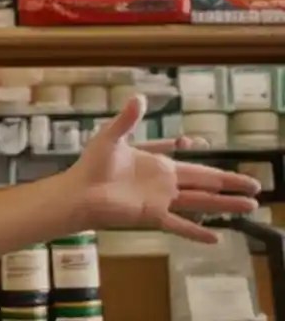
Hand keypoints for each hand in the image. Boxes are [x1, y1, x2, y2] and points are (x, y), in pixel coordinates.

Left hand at [68, 94, 261, 242]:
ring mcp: (160, 201)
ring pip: (200, 203)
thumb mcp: (110, 137)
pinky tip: (217, 238)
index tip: (212, 149)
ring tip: (251, 206)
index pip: (189, 162)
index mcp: (157, 164)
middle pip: (204, 182)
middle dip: (229, 183)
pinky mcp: (152, 216)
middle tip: (256, 184)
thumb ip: (127, 119)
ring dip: (225, 205)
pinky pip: (179, 225)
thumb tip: (140, 97)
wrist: (78, 193)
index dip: (202, 157)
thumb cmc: (91, 165)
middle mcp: (164, 183)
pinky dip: (196, 232)